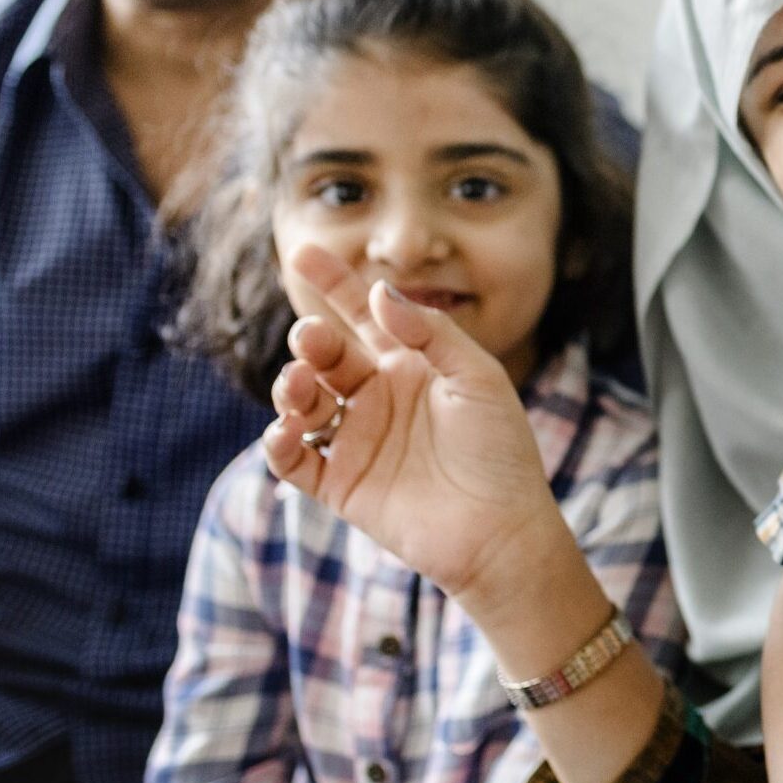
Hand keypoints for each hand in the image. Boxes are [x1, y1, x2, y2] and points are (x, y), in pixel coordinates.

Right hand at [261, 243, 569, 610]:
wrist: (502, 531)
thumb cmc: (501, 451)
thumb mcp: (477, 379)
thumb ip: (431, 334)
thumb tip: (383, 292)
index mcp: (411, 365)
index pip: (363, 314)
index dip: (334, 282)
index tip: (303, 251)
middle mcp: (378, 397)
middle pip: (326, 355)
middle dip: (311, 341)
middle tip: (312, 339)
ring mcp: (356, 440)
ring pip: (303, 402)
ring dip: (291, 389)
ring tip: (300, 388)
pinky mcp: (341, 485)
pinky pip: (294, 461)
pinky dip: (280, 444)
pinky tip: (287, 432)